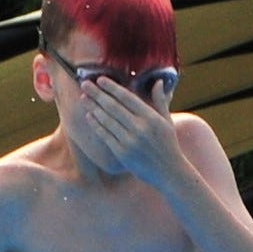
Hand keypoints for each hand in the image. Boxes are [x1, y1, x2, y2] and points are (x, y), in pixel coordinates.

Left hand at [76, 75, 185, 190]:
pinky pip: (106, 136)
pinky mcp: (122, 153)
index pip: (127, 98)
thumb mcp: (167, 121)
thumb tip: (158, 81)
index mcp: (150, 117)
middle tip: (85, 84)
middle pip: (113, 107)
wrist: (168, 171)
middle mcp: (139, 128)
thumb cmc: (168, 144)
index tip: (100, 79)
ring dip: (94, 108)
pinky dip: (97, 125)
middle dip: (97, 94)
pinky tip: (89, 116)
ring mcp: (129, 141)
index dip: (112, 88)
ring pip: (107, 121)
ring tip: (84, 98)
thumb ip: (160, 101)